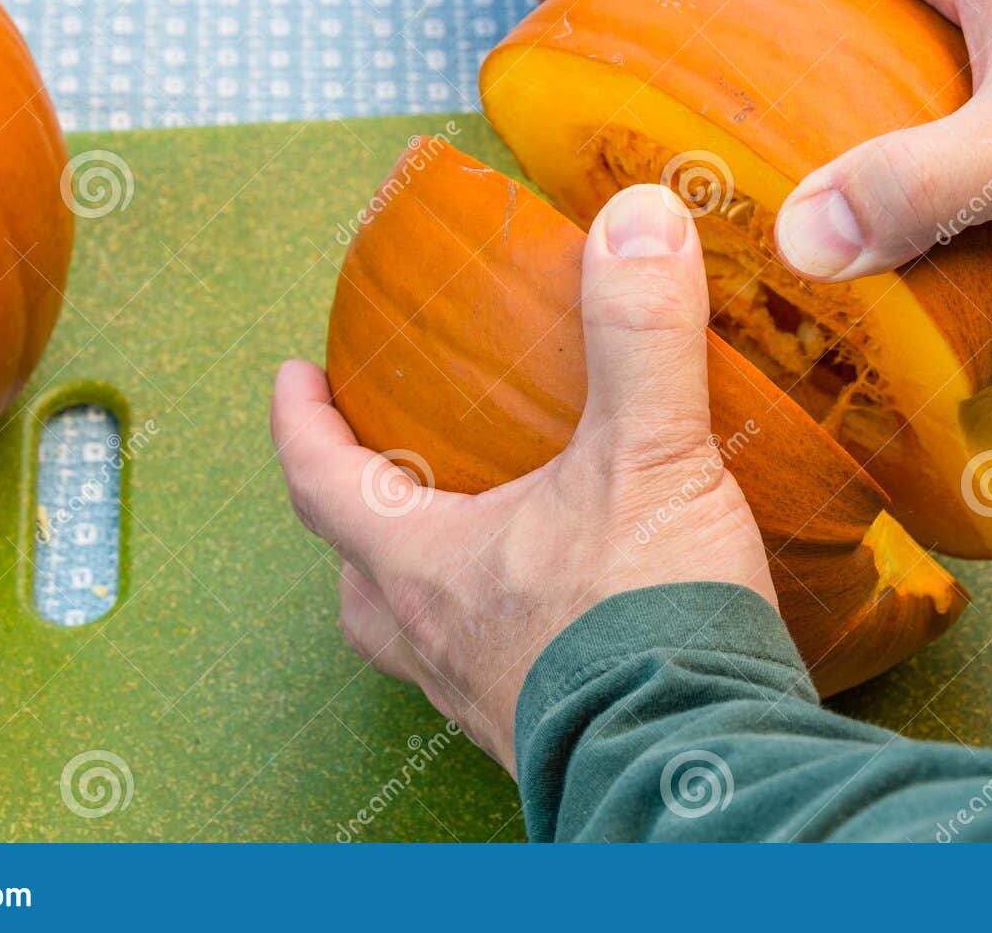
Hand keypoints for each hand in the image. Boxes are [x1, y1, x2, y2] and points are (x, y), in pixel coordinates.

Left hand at [272, 186, 775, 773]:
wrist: (699, 769)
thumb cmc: (641, 625)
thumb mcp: (644, 456)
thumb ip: (636, 335)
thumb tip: (632, 222)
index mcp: (424, 564)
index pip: (320, 484)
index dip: (300, 424)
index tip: (292, 379)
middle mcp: (436, 640)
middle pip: (356, 575)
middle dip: (353, 515)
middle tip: (376, 467)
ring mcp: (485, 697)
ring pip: (417, 636)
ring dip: (424, 584)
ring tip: (470, 540)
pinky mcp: (546, 731)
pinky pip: (494, 674)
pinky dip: (505, 630)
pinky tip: (562, 610)